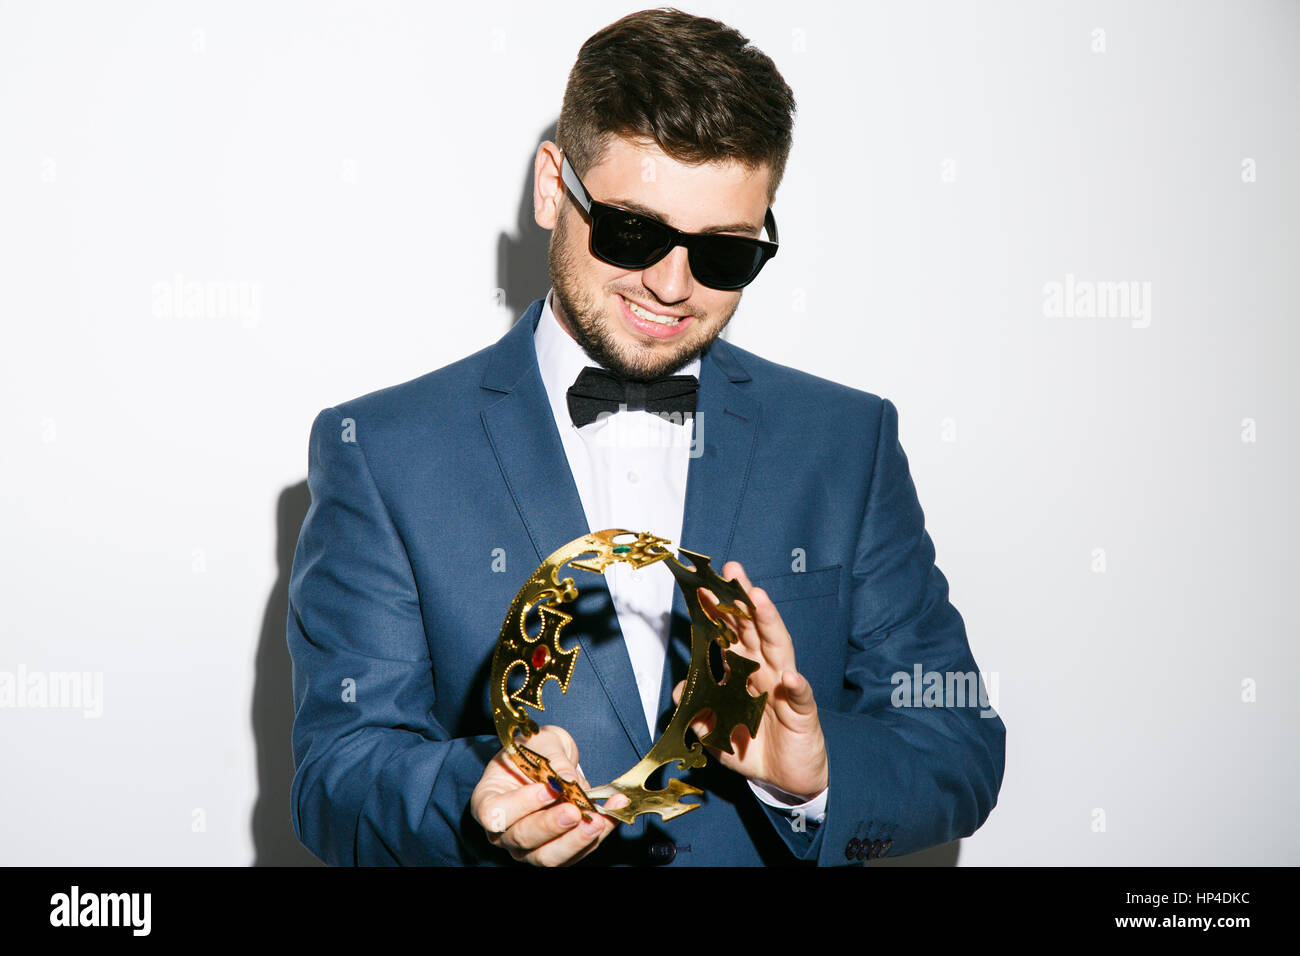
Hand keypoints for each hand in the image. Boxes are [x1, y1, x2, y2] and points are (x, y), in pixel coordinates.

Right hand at [470, 724, 628, 865]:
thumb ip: (552, 761)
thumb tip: (568, 779)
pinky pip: (578, 851)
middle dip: (551, 826)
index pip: (495, 814)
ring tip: (597, 820)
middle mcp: (505, 831)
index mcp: (489, 801)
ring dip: (575, 840)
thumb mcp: (541, 744)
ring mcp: (530, 847)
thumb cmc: (536, 750)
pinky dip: (599, 834)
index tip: (546, 789)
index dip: (519, 806)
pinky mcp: (558, 852)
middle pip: (523, 839)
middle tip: (574, 810)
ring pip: (549, 856)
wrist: (551, 759)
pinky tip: (612, 813)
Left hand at [674, 561, 828, 800]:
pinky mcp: (802, 713)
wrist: (786, 780)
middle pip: (755, 630)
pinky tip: (789, 676)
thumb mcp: (715, 732)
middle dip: (745, 600)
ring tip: (760, 599)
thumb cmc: (753, 748)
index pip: (732, 635)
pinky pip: (800, 696)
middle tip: (733, 571)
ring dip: (770, 623)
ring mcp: (786, 689)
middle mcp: (766, 672)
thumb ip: (698, 711)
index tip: (703, 586)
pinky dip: (796, 685)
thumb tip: (681, 690)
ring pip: (779, 650)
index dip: (720, 612)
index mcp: (745, 672)